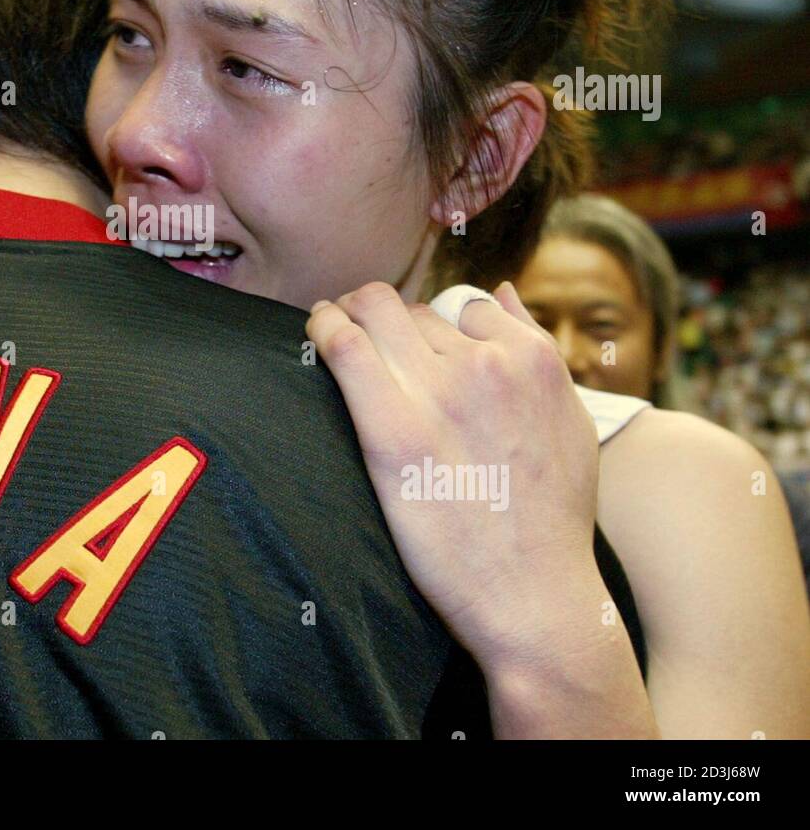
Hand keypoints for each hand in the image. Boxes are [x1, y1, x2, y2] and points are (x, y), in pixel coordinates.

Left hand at [306, 281, 604, 670]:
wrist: (534, 596)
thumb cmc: (552, 519)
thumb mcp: (572, 421)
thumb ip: (536, 349)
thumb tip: (499, 291)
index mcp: (532, 359)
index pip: (464, 308)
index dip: (434, 328)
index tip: (410, 345)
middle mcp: (486, 364)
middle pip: (414, 309)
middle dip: (386, 316)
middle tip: (361, 332)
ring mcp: (437, 394)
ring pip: (375, 313)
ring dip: (350, 313)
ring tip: (333, 327)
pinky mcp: (391, 431)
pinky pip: (344, 346)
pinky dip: (324, 325)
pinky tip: (316, 328)